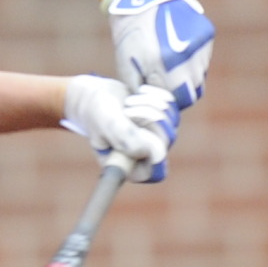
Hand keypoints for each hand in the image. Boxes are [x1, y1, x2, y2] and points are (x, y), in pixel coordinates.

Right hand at [61, 75, 176, 182]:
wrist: (96, 96)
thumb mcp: (108, 124)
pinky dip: (155, 95)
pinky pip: (171, 106)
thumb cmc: (98, 113)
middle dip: (146, 117)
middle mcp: (146, 155)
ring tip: (128, 102)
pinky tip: (139, 93)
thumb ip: (127, 138)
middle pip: (166, 140)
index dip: (156, 154)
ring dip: (149, 104)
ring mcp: (156, 137)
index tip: (144, 132)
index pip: (156, 173)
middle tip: (127, 110)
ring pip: (170, 121)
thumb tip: (154, 152)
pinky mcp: (162, 119)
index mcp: (130, 166)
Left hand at [99, 0, 214, 109]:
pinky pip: (204, 58)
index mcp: (165, 67)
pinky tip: (177, 49)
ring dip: (188, 75)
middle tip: (167, 84)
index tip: (161, 96)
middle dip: (182, 92)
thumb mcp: (128, 69)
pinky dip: (193, 59)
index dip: (171, 102)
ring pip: (200, 75)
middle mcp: (187, 56)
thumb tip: (156, 107)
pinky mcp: (206, 33)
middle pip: (194, 91)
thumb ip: (144, 92)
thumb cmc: (130, 37)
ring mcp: (199, 44)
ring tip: (169, 63)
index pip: (180, 101)